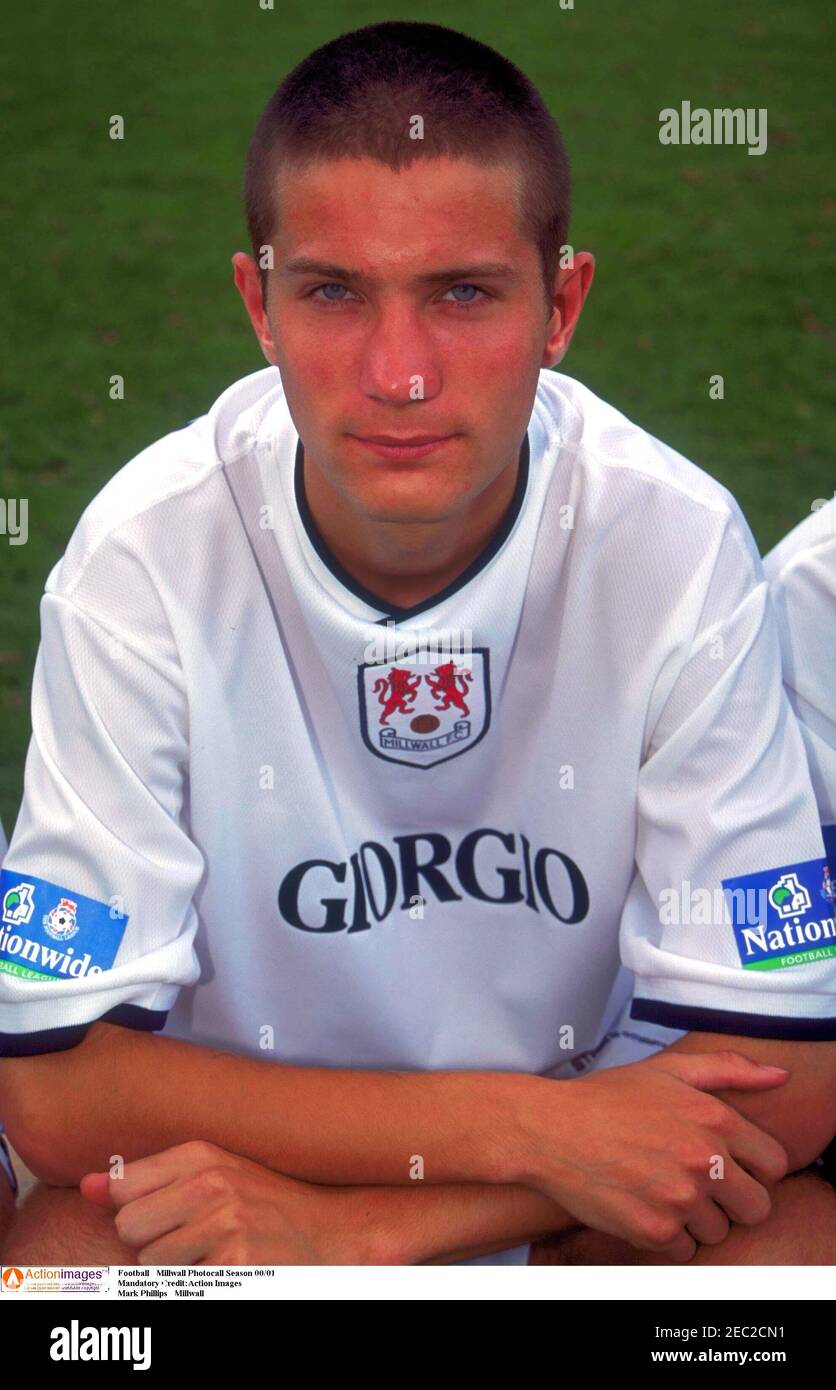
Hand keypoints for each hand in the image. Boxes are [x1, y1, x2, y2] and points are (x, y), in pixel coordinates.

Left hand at [80, 1140, 355, 1264]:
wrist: (328, 1232)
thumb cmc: (262, 1205)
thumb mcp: (210, 1175)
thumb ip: (144, 1181)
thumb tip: (85, 1188)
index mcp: (201, 1155)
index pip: (122, 1187)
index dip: (135, 1211)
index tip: (162, 1217)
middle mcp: (211, 1183)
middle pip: (128, 1229)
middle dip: (152, 1244)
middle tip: (194, 1240)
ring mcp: (224, 1224)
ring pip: (148, 1265)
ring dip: (175, 1270)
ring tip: (211, 1256)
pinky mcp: (235, 1264)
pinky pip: (178, 1286)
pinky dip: (198, 1284)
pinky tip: (225, 1271)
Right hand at [515, 1051, 789, 1261]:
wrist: (549, 1129)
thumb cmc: (607, 1098)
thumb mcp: (668, 1069)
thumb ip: (729, 1069)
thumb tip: (779, 1077)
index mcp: (714, 1119)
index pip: (775, 1163)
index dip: (753, 1167)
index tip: (729, 1165)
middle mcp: (704, 1160)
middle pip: (756, 1206)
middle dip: (733, 1200)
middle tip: (699, 1185)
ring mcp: (680, 1199)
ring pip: (719, 1231)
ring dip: (697, 1219)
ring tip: (663, 1191)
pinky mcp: (654, 1230)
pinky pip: (685, 1250)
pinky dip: (667, 1235)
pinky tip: (645, 1206)